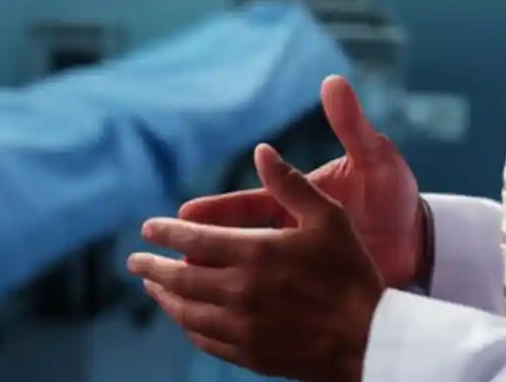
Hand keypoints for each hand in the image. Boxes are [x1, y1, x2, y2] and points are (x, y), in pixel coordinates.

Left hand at [129, 144, 384, 381]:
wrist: (370, 338)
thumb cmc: (351, 272)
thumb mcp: (328, 217)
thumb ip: (290, 184)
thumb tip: (261, 151)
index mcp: (256, 254)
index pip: (193, 241)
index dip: (166, 233)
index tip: (147, 228)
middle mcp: (240, 292)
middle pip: (179, 279)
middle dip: (152, 267)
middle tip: (135, 261)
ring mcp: (242, 328)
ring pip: (187, 312)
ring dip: (164, 298)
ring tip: (153, 287)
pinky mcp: (249, 355)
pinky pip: (205, 340)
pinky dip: (188, 326)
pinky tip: (185, 318)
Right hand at [180, 75, 424, 287]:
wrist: (421, 242)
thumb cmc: (396, 196)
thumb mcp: (376, 158)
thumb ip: (350, 124)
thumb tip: (332, 82)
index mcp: (296, 201)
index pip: (246, 207)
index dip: (214, 212)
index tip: (183, 216)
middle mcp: (288, 233)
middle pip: (234, 244)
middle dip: (197, 251)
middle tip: (161, 259)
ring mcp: (296, 264)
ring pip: (244, 276)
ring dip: (212, 283)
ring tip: (174, 293)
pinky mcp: (307, 292)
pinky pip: (267, 302)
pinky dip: (241, 309)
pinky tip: (213, 319)